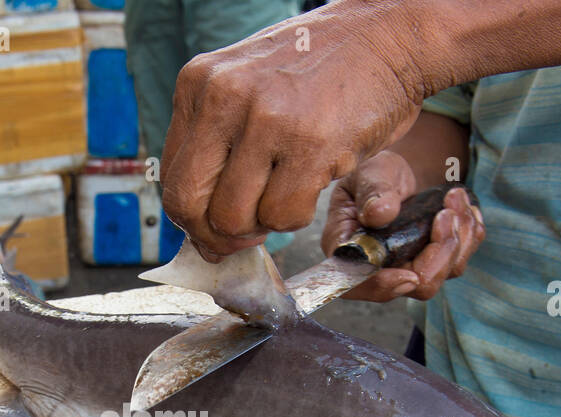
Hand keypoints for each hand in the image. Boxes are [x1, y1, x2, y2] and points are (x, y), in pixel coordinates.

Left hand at [160, 0, 427, 260]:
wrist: (388, 37)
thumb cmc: (320, 71)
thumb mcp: (247, 88)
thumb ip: (217, 146)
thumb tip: (202, 232)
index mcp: (199, 83)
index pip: (172, 178)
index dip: (193, 218)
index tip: (216, 228)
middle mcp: (224, 97)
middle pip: (189, 204)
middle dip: (216, 234)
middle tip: (244, 235)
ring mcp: (266, 119)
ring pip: (234, 218)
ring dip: (262, 225)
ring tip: (286, 195)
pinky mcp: (310, 145)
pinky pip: (282, 217)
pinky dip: (297, 217)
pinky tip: (312, 185)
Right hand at [321, 151, 483, 300]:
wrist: (399, 175)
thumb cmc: (376, 174)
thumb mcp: (369, 173)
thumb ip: (372, 192)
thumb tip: (380, 214)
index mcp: (347, 253)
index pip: (358, 284)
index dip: (383, 286)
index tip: (410, 275)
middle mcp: (377, 270)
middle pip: (413, 285)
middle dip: (440, 250)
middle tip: (447, 210)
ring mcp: (407, 270)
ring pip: (443, 274)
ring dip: (459, 235)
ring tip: (455, 196)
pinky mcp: (432, 265)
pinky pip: (459, 261)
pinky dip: (470, 233)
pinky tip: (463, 206)